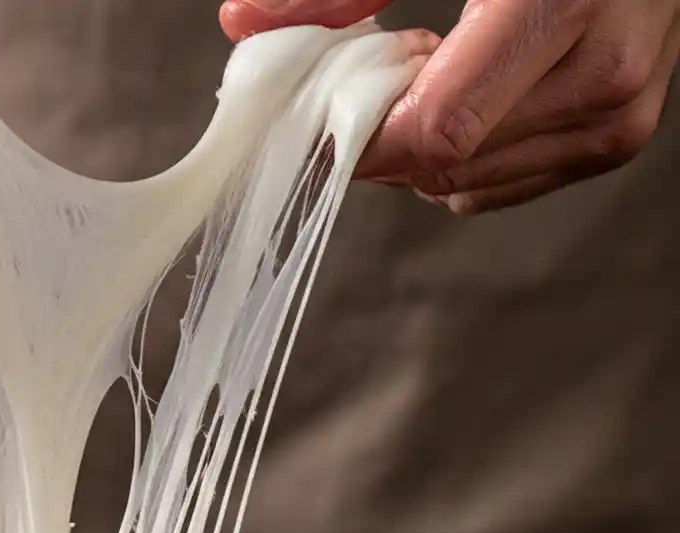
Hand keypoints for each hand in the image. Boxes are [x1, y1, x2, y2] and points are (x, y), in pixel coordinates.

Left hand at [221, 0, 679, 213]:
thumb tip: (242, 20)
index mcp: (560, 7)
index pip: (436, 131)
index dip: (363, 138)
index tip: (324, 115)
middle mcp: (602, 73)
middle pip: (445, 166)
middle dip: (387, 138)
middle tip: (373, 84)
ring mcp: (616, 115)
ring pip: (469, 188)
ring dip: (424, 151)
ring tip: (431, 78)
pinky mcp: (615, 140)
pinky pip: (502, 187)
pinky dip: (463, 160)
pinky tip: (466, 99)